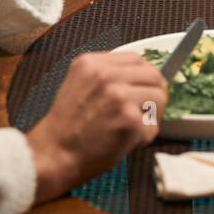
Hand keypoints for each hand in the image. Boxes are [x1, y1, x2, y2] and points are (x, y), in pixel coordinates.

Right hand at [25, 52, 167, 203]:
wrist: (54, 154)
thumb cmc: (67, 126)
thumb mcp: (79, 84)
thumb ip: (106, 75)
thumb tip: (141, 76)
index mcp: (91, 62)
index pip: (137, 59)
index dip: (145, 76)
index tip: (144, 89)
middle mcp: (105, 75)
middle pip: (154, 75)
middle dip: (155, 94)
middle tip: (147, 111)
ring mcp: (118, 96)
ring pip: (159, 98)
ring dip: (151, 116)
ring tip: (132, 128)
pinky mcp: (129, 120)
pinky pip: (153, 126)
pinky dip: (144, 137)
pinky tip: (126, 141)